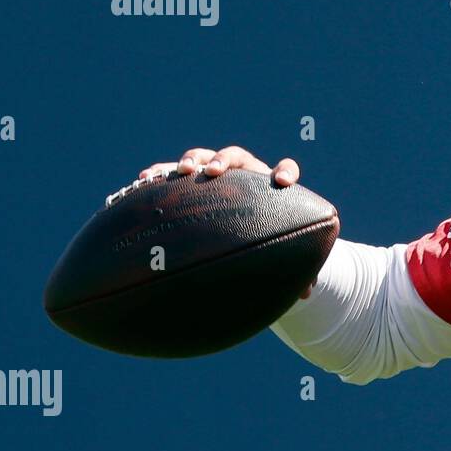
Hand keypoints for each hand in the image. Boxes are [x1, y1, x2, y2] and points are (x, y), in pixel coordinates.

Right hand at [137, 146, 315, 297]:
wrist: (237, 232)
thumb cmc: (262, 241)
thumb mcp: (277, 253)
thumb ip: (293, 266)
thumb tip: (306, 294)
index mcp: (270, 188)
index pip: (284, 170)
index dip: (286, 172)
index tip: (283, 181)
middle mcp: (242, 175)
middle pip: (236, 157)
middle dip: (225, 160)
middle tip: (214, 171)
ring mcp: (214, 176)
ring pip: (204, 157)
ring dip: (194, 160)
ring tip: (183, 170)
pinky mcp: (189, 182)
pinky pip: (172, 172)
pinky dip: (161, 172)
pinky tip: (144, 180)